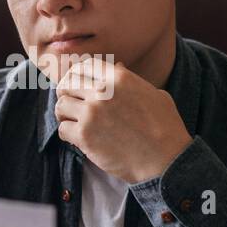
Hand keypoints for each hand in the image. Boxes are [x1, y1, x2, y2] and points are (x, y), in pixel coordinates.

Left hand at [54, 58, 192, 183]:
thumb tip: (118, 66)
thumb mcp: (154, 94)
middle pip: (67, 84)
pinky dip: (67, 134)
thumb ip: (131, 80)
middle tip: (71, 105)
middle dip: (66, 93)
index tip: (76, 85)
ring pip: (61, 105)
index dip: (77, 75)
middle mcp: (102, 91)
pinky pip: (63, 129)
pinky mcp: (84, 136)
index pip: (85, 66)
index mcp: (119, 77)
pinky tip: (77, 138)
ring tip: (72, 122)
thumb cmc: (165, 128)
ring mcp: (91, 113)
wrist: (165, 160)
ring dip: (65, 114)